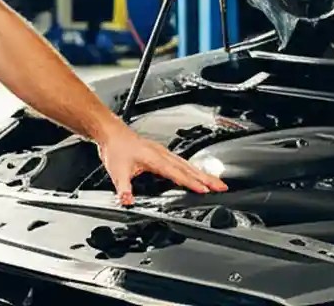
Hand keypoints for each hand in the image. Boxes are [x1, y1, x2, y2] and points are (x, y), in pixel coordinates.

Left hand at [96, 126, 227, 204]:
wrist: (110, 132)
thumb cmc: (115, 148)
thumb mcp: (117, 172)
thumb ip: (124, 188)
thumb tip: (127, 201)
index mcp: (155, 158)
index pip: (177, 173)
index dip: (191, 183)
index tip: (205, 190)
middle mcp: (161, 154)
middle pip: (188, 168)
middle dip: (206, 178)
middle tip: (222, 186)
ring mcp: (162, 152)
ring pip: (187, 164)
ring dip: (202, 173)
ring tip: (216, 182)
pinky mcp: (160, 152)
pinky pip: (181, 161)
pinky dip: (192, 169)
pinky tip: (196, 173)